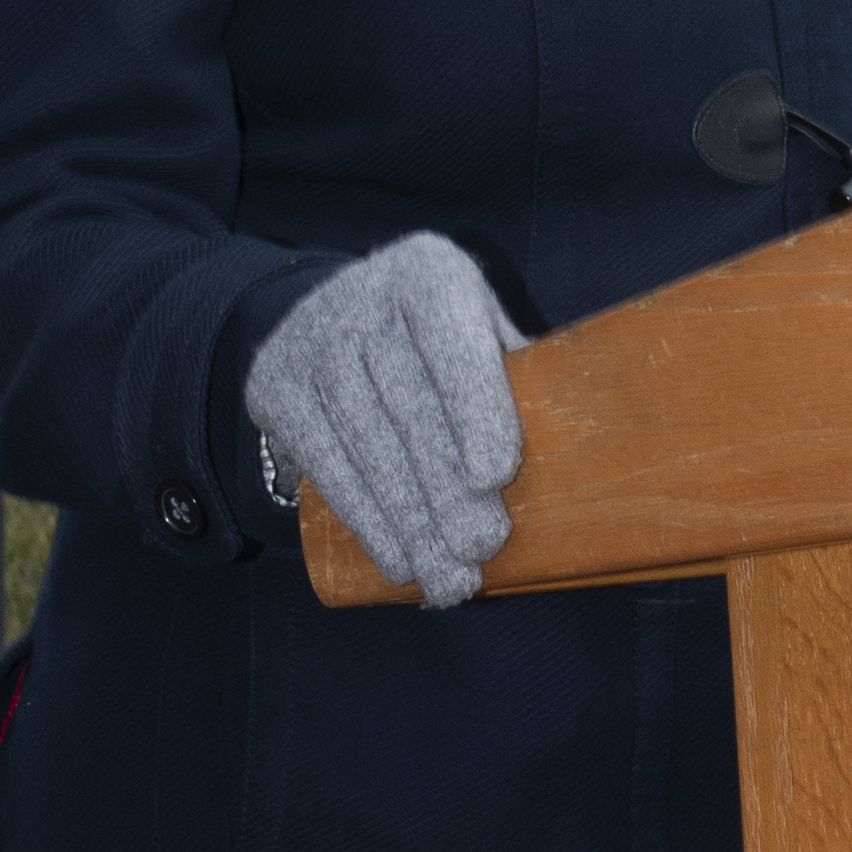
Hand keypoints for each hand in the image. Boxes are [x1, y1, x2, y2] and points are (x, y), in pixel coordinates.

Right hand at [245, 232, 526, 607]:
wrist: (319, 308)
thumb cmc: (433, 333)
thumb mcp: (474, 322)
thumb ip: (515, 369)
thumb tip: (578, 446)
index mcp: (428, 272)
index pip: (452, 344)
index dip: (475, 409)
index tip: (497, 476)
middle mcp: (363, 298)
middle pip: (410, 407)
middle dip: (447, 489)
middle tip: (483, 549)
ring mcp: (311, 342)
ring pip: (368, 448)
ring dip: (412, 523)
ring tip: (451, 579)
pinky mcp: (273, 387)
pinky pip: (325, 467)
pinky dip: (368, 521)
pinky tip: (400, 561)